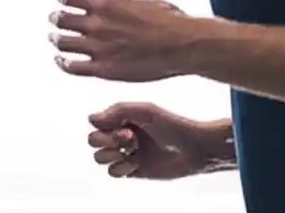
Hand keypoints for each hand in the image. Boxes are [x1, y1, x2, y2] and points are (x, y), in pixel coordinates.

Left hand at [48, 0, 194, 81]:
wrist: (182, 45)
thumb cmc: (166, 18)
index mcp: (105, 3)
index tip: (62, 0)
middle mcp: (97, 24)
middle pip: (60, 19)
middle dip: (56, 17)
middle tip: (55, 18)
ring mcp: (98, 48)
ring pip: (62, 43)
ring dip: (56, 38)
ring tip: (55, 38)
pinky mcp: (103, 70)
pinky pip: (72, 67)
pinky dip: (62, 62)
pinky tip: (61, 59)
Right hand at [86, 102, 225, 179]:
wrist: (193, 149)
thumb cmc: (172, 126)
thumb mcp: (145, 111)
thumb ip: (118, 110)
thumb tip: (91, 118)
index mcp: (124, 118)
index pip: (97, 122)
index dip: (103, 125)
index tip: (123, 124)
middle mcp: (123, 135)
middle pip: (94, 140)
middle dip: (104, 140)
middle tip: (129, 138)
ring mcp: (127, 154)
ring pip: (100, 158)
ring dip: (110, 154)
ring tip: (130, 151)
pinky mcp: (133, 170)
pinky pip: (113, 172)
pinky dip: (121, 167)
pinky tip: (136, 163)